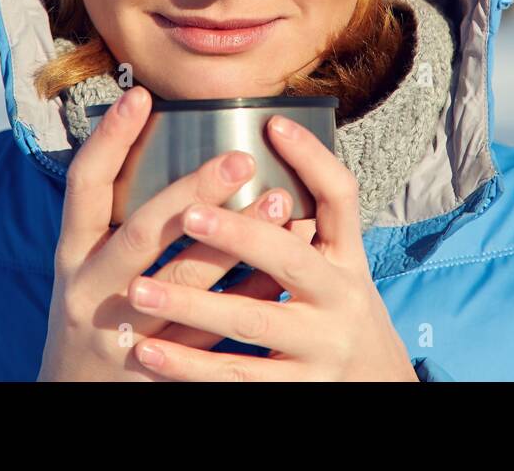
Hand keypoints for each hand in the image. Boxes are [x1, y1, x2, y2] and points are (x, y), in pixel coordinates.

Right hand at [36, 86, 297, 380]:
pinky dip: (250, 294)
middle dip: (191, 191)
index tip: (141, 95)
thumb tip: (168, 146)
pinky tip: (285, 267)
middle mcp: (90, 290)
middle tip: (239, 156)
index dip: (110, 139)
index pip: (84, 186)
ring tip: (281, 200)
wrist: (74, 402)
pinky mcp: (159, 367)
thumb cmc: (91, 315)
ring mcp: (124, 332)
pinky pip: (214, 329)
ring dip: (236, 240)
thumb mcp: (85, 268)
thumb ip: (117, 222)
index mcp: (71, 255)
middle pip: (142, 232)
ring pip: (185, 283)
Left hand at [125, 114, 419, 380]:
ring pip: (249, 320)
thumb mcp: (341, 271)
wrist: (376, 389)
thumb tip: (266, 167)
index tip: (272, 123)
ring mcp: (319, 349)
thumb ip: (311, 229)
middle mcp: (341, 300)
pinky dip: (188, 366)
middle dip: (236, 234)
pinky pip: (235, 376)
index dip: (312, 158)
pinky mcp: (298, 391)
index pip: (341, 197)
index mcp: (348, 261)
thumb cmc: (340, 316)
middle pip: (288, 258)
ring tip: (138, 288)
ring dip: (190, 302)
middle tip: (187, 213)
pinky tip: (147, 351)